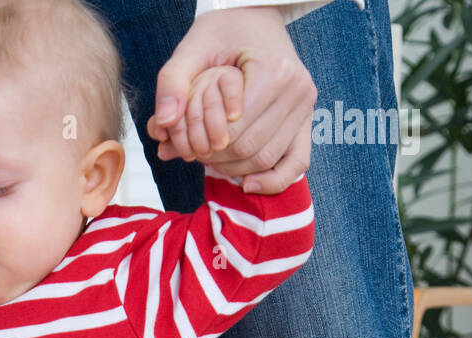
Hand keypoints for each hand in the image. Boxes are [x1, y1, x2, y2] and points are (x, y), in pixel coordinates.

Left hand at [146, 7, 316, 194]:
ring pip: (267, 160)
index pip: (234, 130)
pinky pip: (296, 163)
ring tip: (212, 161)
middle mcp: (297, 90)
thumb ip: (172, 81)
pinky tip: (247, 185)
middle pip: (250, 149)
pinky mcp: (307, 121)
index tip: (188, 140)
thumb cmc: (223, 32)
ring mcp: (306, 108)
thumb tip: (164, 121)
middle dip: (217, 158)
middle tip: (196, 153)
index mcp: (274, 71)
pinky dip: (272, 180)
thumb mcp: (192, 48)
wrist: (255, 20)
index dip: (206, 144)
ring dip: (235, 169)